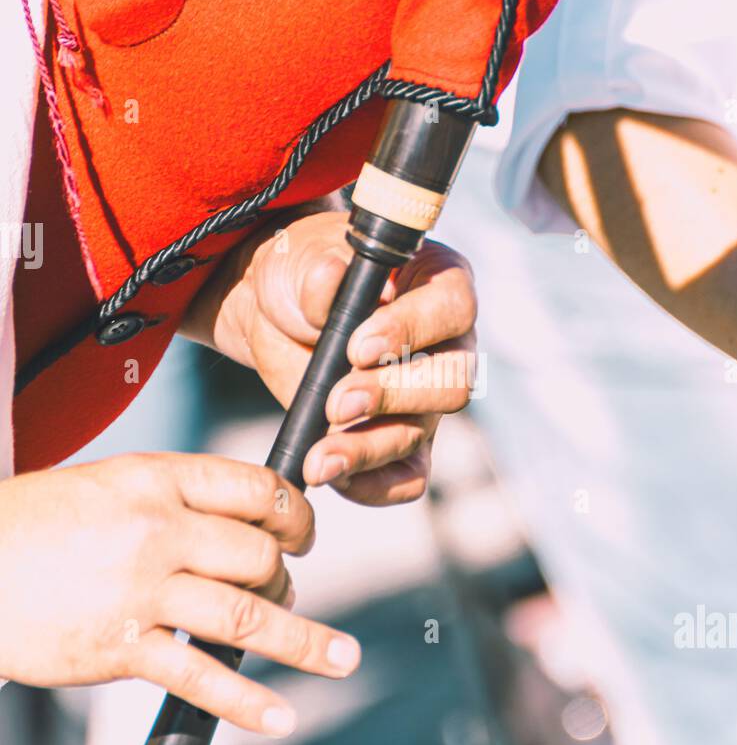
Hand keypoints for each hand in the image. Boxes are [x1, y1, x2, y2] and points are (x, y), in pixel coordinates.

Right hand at [0, 454, 360, 731]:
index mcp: (156, 478)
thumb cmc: (37, 524)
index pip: (255, 489)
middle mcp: (157, 530)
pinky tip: (280, 716)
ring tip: (345, 659)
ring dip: (305, 641)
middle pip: (260, 555)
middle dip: (285, 578)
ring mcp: (141, 591)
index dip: (295, 515)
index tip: (303, 535)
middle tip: (283, 592)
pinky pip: (199, 677)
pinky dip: (246, 701)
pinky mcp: (120, 649)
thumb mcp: (109, 483)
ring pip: (247, 614)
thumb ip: (175, 498)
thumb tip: (243, 523)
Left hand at [189, 210, 477, 505]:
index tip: (357, 348)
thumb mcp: (303, 259)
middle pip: (452, 384)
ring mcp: (427, 400)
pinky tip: (332, 475)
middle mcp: (446, 346)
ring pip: (421, 434)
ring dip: (368, 448)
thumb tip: (331, 280)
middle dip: (392, 397)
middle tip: (337, 402)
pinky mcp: (400, 441)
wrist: (275, 315)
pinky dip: (372, 485)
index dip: (412, 331)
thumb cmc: (304, 273)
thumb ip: (318, 272)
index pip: (453, 310)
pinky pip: (407, 478)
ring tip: (318, 457)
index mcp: (438, 284)